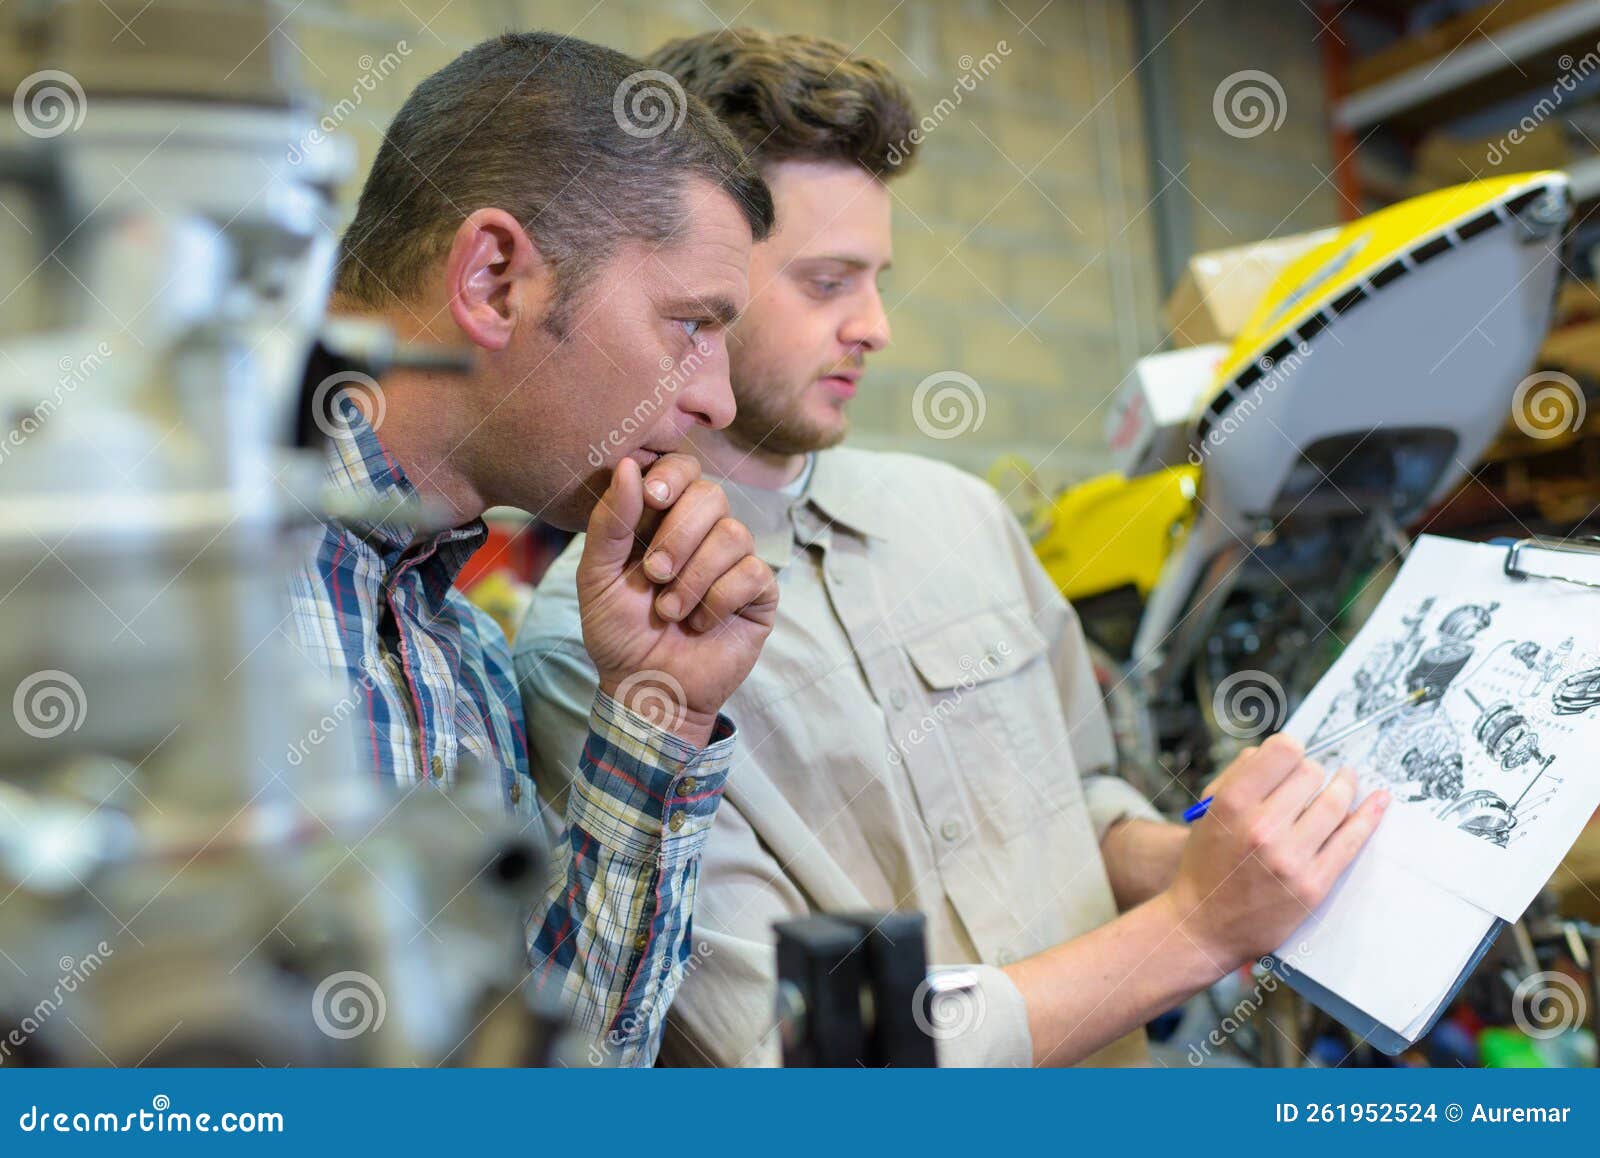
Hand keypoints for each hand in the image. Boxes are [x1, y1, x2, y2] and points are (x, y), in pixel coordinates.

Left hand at [577, 453, 778, 746]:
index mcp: (663, 519)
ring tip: (670, 611)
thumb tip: (629, 465)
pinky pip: (752, 573)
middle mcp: (703, 533)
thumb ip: (610, 521)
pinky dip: (718, 600)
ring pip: (733, 534)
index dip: (672, 474)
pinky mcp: (758, 593)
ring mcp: (734, 562)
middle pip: (711, 495)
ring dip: (694, 577)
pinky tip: (700, 623)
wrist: (646, 689)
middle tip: (654, 575)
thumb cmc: (619, 633)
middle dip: (678, 536)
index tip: (653, 496)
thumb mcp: (598, 577)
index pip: (683, 468)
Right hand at [1159, 734, 1388, 970]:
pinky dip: (1369, 816)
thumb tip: (1281, 752)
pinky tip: (1378, 802)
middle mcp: (1261, 828)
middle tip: (1311, 779)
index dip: (1291, 749)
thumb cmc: (1206, 864)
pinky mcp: (1313, 884)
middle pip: (1312, 774)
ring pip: (1335, 803)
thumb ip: (1240, 775)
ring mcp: (1290, 858)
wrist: (1204, 923)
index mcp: (1232, 803)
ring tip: (1348, 780)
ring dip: (1345, 786)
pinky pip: (1350, 841)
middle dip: (1314, 772)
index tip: (1293, 756)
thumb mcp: (1208, 811)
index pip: (1283, 750)